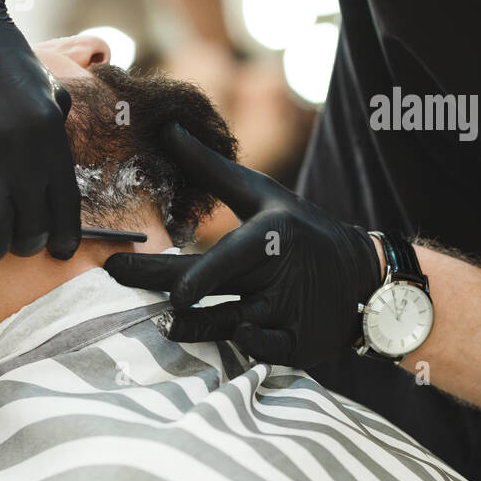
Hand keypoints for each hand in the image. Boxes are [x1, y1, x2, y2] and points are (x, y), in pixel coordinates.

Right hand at [0, 0, 80, 268]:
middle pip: (31, 227)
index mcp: (50, 140)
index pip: (65, 206)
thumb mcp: (45, 88)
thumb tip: (59, 161)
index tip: (58, 252)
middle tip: (13, 246)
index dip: (62, 236)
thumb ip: (55, 126)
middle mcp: (20, 157)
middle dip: (24, 245)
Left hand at [103, 122, 382, 366]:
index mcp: (271, 237)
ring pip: (232, 328)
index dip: (199, 279)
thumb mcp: (262, 194)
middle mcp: (281, 278)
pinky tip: (234, 336)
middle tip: (121, 285)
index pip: (228, 262)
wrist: (359, 273)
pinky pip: (260, 352)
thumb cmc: (298, 228)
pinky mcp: (297, 345)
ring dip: (196, 330)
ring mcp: (290, 314)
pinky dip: (247, 347)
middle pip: (216, 296)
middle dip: (170, 298)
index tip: (173, 295)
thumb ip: (211, 169)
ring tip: (168, 323)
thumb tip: (168, 129)